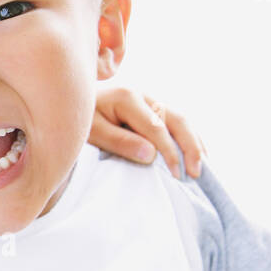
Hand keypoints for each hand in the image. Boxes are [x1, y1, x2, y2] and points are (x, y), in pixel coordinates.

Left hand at [89, 86, 205, 178]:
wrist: (70, 102)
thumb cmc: (80, 120)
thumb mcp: (93, 132)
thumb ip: (119, 142)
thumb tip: (151, 154)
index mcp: (127, 97)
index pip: (157, 128)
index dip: (169, 152)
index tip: (175, 175)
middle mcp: (143, 94)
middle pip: (177, 119)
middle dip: (190, 147)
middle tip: (195, 173)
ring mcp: (149, 99)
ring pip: (181, 119)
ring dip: (194, 142)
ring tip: (201, 167)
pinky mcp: (151, 106)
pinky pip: (176, 120)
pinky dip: (189, 137)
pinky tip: (197, 153)